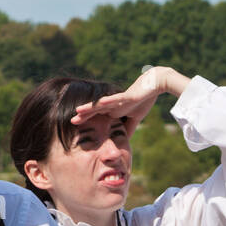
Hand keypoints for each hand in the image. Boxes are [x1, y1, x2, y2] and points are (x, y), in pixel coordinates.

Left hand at [70, 65, 190, 135]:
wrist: (154, 84)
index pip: (98, 117)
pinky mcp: (125, 97)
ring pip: (100, 105)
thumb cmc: (144, 99)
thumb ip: (129, 129)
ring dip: (89, 108)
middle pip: (95, 111)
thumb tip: (124, 140)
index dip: (88, 121)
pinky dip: (106, 102)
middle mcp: (113, 105)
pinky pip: (114, 99)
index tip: (77, 128)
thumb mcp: (136, 119)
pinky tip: (97, 104)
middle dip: (84, 116)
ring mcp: (118, 100)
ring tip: (77, 111)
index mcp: (114, 110)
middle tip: (71, 122)